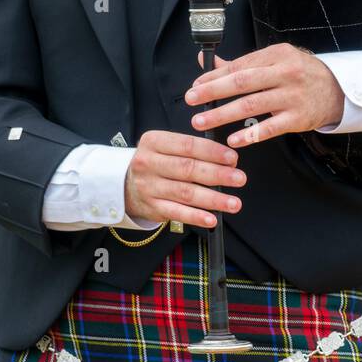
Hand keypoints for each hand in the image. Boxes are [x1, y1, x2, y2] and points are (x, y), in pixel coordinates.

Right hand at [124, 130, 245, 228]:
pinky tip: (211, 218)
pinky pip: (177, 213)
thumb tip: (226, 159)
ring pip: (185, 193)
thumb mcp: (164, 147)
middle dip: (218, 175)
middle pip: (188, 169)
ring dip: (213, 199)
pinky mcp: (153, 207)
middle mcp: (150, 164)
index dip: (212, 152)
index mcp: (155, 142)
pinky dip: (196, 217)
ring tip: (233, 202)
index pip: (187, 146)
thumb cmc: (153, 163)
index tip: (232, 158)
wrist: (123, 184)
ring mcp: (150, 187)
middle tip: (239, 178)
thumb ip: (190, 149)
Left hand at [185, 44, 344, 147]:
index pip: (239, 65)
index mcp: (276, 55)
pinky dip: (249, 135)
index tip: (196, 85)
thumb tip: (208, 63)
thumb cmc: (301, 75)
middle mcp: (284, 73)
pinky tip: (232, 140)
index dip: (214, 76)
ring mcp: (292, 97)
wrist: (338, 90)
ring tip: (202, 121)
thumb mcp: (276, 61)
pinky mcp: (298, 119)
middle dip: (212, 91)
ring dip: (223, 114)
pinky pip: (269, 128)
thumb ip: (244, 64)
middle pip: (242, 82)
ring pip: (251, 105)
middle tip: (191, 100)